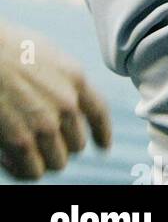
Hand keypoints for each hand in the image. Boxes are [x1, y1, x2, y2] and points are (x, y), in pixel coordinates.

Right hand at [0, 22, 111, 179]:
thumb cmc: (8, 50)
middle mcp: (67, 103)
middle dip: (62, 147)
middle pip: (77, 144)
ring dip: (44, 160)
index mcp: (75, 78)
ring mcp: (45, 123)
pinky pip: (33, 171)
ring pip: (58, 162)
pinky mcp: (21, 141)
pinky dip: (24, 169)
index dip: (102, 133)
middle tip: (45, 145)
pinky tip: (11, 158)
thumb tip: (67, 99)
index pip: (99, 113)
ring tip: (28, 153)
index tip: (103, 147)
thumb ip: (63, 80)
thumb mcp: (48, 57)